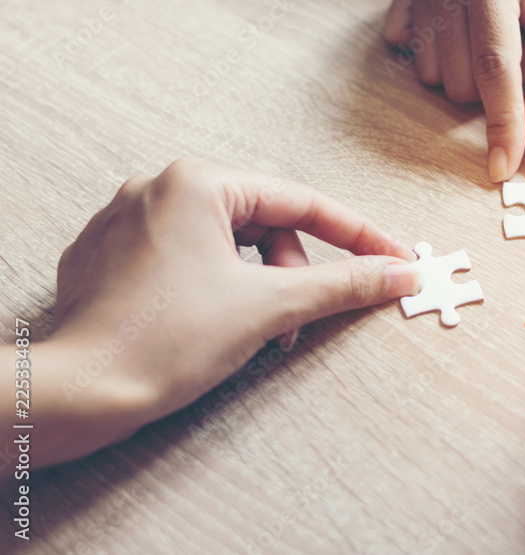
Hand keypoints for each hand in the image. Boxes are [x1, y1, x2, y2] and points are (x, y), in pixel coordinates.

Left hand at [22, 158, 419, 469]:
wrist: (78, 394)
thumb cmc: (161, 341)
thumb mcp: (271, 305)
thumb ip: (343, 283)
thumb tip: (395, 272)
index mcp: (197, 182)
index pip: (302, 201)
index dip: (356, 235)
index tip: (390, 258)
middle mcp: (157, 187)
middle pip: (262, 224)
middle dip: (290, 274)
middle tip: (297, 320)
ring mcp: (127, 220)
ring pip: (224, 244)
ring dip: (254, 287)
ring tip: (253, 332)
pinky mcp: (110, 255)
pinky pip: (185, 258)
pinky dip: (214, 288)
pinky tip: (208, 325)